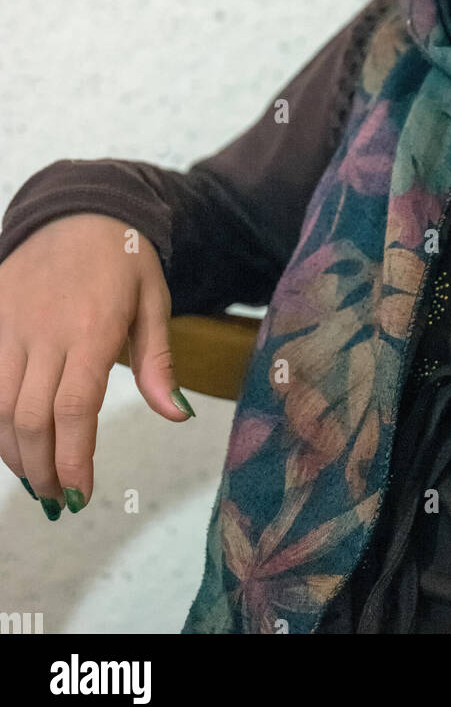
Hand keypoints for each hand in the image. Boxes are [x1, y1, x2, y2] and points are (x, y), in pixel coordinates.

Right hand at [0, 212, 193, 518]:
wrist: (78, 207)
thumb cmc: (124, 258)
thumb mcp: (154, 302)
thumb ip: (158, 363)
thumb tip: (177, 415)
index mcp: (92, 328)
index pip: (74, 410)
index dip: (73, 460)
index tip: (81, 495)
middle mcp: (45, 330)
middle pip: (31, 418)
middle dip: (42, 469)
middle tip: (58, 499)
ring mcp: (10, 324)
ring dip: (12, 453)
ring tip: (35, 479)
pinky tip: (10, 442)